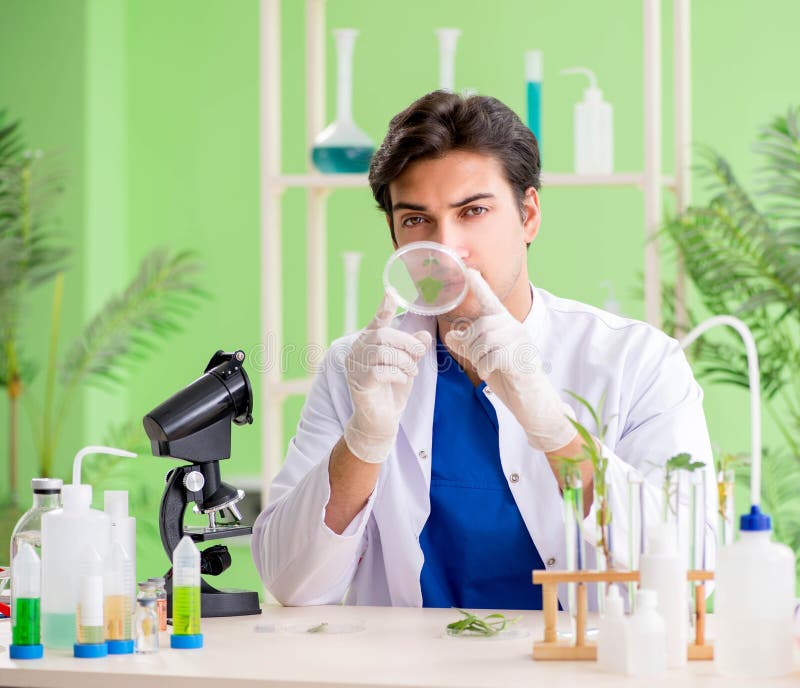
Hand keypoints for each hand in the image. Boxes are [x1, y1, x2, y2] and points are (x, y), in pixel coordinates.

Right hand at [343, 293, 432, 462]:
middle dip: (406, 344)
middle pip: (382, 335)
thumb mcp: (408, 366)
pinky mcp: (358, 383)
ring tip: (410, 371)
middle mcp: (356, 352)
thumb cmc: (392, 390)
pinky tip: (402, 379)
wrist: (381, 421)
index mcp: (367, 343)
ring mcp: (354, 368)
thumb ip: (413, 350)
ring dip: (404, 361)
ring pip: (382, 352)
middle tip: (419, 356)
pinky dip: (397, 374)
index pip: (376, 321)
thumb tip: (424, 336)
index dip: (383, 308)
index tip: (391, 293)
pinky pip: (379, 371)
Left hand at [444, 269, 576, 452]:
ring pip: (485, 341)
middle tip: (476, 360)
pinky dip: (486, 368)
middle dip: (471, 345)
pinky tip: (491, 375)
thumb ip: (470, 347)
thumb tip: (451, 336)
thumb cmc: (510, 379)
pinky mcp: (522, 358)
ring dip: (478, 358)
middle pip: (481, 326)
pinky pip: (493, 357)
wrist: (534, 403)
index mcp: (505, 326)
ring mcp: (521, 342)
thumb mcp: (485, 360)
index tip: (469, 269)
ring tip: (486, 368)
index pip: (490, 301)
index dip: (479, 286)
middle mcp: (515, 328)